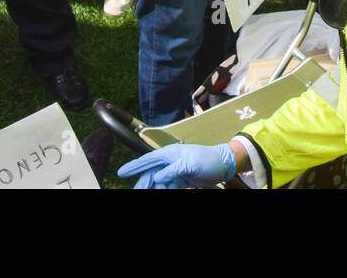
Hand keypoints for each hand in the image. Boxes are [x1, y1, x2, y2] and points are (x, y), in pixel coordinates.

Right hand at [117, 143, 236, 188]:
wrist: (224, 165)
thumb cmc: (208, 159)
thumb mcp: (190, 164)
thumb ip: (172, 170)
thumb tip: (157, 177)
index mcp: (169, 154)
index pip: (147, 160)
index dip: (134, 167)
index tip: (121, 172)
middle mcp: (169, 162)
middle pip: (151, 174)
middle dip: (142, 184)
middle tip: (136, 192)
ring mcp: (175, 171)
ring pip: (158, 182)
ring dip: (153, 188)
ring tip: (145, 192)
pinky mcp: (181, 179)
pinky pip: (168, 186)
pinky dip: (163, 190)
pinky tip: (159, 191)